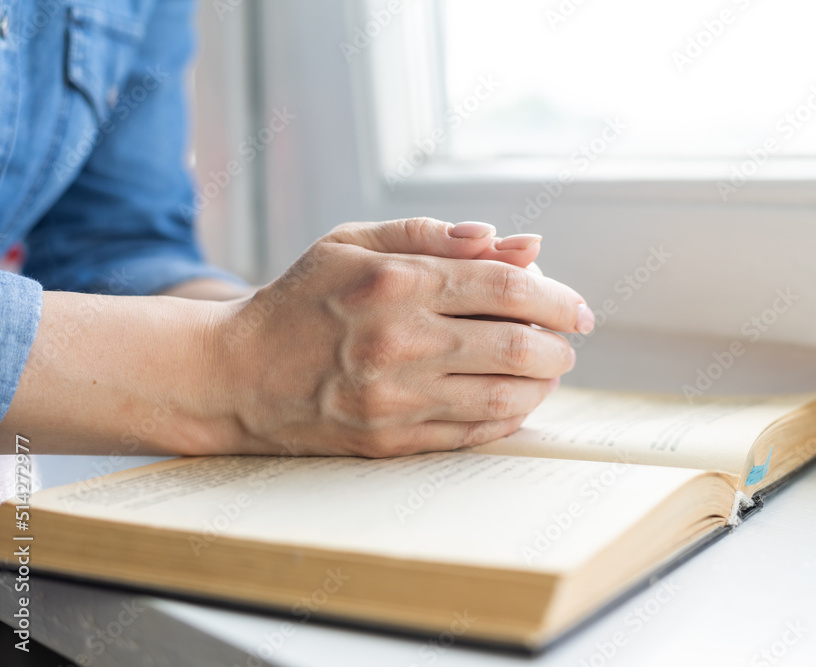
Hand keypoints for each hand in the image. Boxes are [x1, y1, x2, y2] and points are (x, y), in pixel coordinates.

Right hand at [209, 219, 593, 456]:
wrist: (236, 374)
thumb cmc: (301, 300)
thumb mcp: (353, 242)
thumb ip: (435, 235)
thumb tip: (515, 242)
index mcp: (396, 282)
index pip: (506, 287)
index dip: (557, 297)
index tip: (578, 309)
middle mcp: (400, 341)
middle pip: (518, 346)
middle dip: (558, 345)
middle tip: (565, 342)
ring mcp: (395, 398)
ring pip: (505, 397)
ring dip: (542, 385)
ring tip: (544, 372)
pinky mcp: (389, 441)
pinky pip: (473, 434)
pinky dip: (508, 417)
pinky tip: (513, 401)